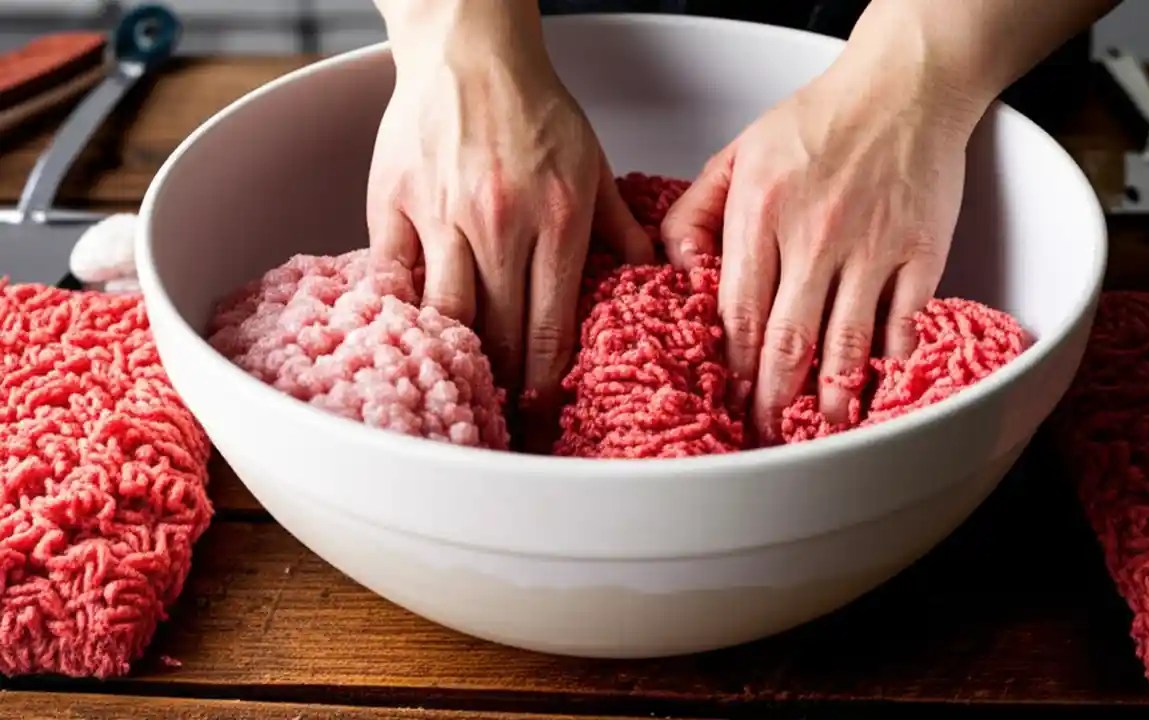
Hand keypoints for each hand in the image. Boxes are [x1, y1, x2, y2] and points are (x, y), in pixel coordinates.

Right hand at [367, 0, 652, 403]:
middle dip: (502, 379)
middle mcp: (500, 223)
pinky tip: (415, 331)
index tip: (538, 407)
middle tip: (502, 407)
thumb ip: (621, 228)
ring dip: (455, 353)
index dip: (542, 379)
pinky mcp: (394, 202)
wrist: (469, 51)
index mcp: (558, 219)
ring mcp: (442, 213)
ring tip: (461, 377)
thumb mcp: (594, 164)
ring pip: (445, 313)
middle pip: (497, 330)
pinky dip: (404, 309)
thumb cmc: (535, 109)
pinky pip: (393, 276)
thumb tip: (656, 277)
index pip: (549, 327)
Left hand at [660, 13, 985, 441]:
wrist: (903, 87)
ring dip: (833, 396)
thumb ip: (695, 212)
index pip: (740, 310)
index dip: (734, 367)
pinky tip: (878, 387)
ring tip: (823, 428)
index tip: (729, 400)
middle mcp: (816, 234)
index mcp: (762, 211)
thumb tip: (677, 271)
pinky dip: (890, 360)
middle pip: (789, 340)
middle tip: (768, 433)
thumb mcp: (737, 154)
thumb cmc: (817, 121)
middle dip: (774, 398)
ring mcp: (872, 247)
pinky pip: (904, 322)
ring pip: (848, 343)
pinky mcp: (921, 252)